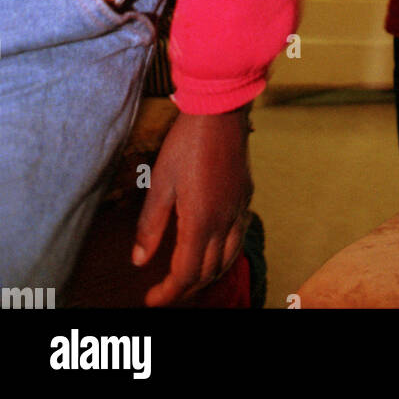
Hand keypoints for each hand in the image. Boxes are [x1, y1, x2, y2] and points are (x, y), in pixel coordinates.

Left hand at [132, 106, 252, 306]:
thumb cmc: (186, 143)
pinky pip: (239, 238)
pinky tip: (215, 249)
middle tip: (165, 292)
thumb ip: (150, 225)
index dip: (168, 293)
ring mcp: (239, 209)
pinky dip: (226, 255)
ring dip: (208, 276)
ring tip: (188, 279)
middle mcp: (224, 221)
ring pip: (228, 259)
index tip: (151, 300)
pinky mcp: (246, 197)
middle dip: (186, 289)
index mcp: (200, 221)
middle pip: (208, 272)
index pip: (186, 274)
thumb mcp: (160, 183)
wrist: (220, 111)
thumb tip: (139, 261)